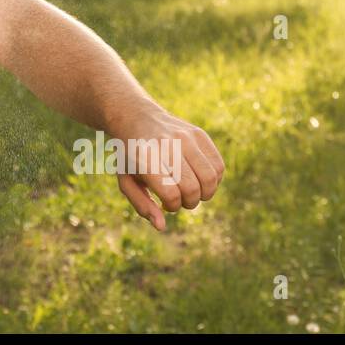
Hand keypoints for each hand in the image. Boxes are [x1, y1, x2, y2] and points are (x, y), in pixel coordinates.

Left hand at [105, 99, 224, 231]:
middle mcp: (167, 145)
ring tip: (192, 191)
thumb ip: (141, 205)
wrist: (136, 117)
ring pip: (210, 178)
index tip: (166, 203)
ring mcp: (185, 136)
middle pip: (192, 188)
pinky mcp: (200, 134)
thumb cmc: (130, 156)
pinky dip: (214, 180)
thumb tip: (162, 227)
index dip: (172, 206)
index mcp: (145, 158)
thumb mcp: (125, 180)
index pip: (171, 194)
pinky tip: (200, 178)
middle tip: (180, 199)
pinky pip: (219, 166)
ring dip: (205, 194)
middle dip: (189, 203)